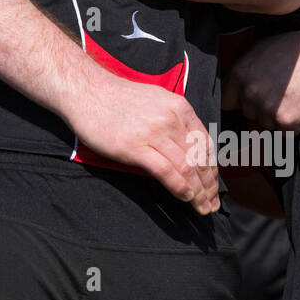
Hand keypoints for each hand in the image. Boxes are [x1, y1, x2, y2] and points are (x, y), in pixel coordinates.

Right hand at [65, 71, 219, 213]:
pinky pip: (165, 171)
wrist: (86, 91)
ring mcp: (153, 133)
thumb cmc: (118, 98)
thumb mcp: (156, 100)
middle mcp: (171, 119)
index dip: (212, 170)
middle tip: (211, 205)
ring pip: (186, 168)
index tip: (212, 187)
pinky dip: (179, 188)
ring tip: (202, 208)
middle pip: (199, 159)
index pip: (205, 145)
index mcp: (179, 107)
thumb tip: (187, 148)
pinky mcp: (134, 147)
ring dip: (198, 192)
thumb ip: (174, 121)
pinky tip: (185, 198)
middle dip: (209, 186)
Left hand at [224, 28, 299, 131]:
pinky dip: (294, 126)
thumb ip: (242, 71)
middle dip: (261, 108)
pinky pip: (284, 134)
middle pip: (248, 114)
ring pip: (267, 125)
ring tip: (293, 97)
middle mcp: (250, 93)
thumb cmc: (295, 50)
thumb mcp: (259, 50)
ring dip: (278, 118)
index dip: (237, 104)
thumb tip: (231, 90)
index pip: (226, 102)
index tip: (243, 106)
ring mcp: (269, 109)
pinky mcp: (288, 121)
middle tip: (280, 93)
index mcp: (239, 74)